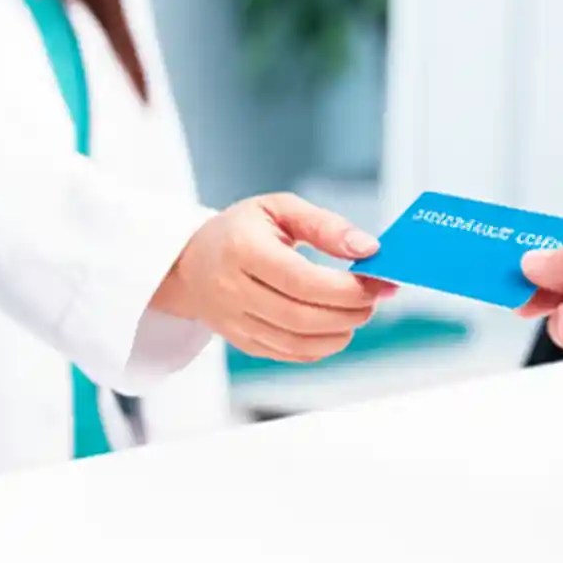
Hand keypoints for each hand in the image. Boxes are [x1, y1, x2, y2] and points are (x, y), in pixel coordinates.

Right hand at [153, 193, 395, 362]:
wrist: (189, 262)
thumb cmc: (239, 231)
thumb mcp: (279, 209)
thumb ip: (325, 225)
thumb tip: (368, 248)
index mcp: (241, 249)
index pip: (300, 280)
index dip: (344, 288)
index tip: (373, 281)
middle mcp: (233, 290)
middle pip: (301, 316)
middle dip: (349, 312)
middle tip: (373, 297)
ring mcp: (234, 322)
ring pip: (297, 343)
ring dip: (339, 333)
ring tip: (357, 312)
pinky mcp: (242, 342)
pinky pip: (289, 354)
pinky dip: (321, 346)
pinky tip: (334, 327)